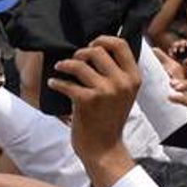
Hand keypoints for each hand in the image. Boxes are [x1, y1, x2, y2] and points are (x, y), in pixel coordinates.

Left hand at [49, 35, 140, 186]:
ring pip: (80, 64)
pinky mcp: (88, 100)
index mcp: (133, 77)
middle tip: (73, 60)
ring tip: (60, 68)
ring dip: (65, 64)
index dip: (102, 39)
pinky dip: (56, 82)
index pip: (121, 44)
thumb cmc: (109, 119)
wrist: (104, 147)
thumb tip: (97, 49)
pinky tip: (53, 83)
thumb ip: (116, 74)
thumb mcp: (123, 94)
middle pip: (97, 50)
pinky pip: (66, 82)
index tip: (91, 44)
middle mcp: (122, 82)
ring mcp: (106, 91)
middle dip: (81, 52)